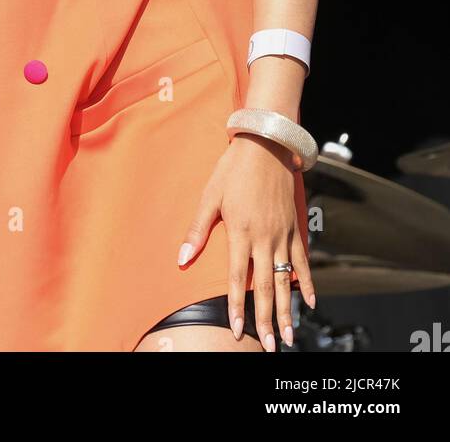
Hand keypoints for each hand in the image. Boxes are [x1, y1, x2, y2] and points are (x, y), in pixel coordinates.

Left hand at [177, 133, 315, 350]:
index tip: (237, 330)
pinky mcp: (295, 226)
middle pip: (267, 287)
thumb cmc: (233, 169)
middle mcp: (265, 238)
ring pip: (286, 280)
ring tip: (291, 335)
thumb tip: (181, 258)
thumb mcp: (209, 197)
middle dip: (268, 320)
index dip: (238, 307)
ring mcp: (283, 234)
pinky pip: (303, 260)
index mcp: (241, 232)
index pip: (239, 279)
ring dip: (288, 309)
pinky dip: (306, 282)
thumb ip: (197, 230)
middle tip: (272, 346)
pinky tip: (309, 302)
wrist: (265, 144)